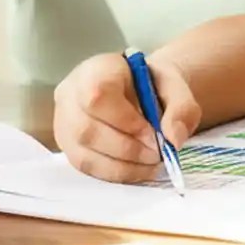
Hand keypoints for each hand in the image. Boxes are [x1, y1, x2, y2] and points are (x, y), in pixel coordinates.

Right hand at [53, 52, 200, 182]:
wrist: (141, 92)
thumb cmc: (153, 87)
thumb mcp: (175, 87)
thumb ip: (181, 108)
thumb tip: (174, 139)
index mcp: (96, 70)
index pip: (97, 96)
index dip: (125, 121)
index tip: (153, 134)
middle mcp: (70, 95)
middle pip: (87, 130)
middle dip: (127, 149)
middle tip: (158, 154)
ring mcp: (63, 123)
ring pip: (84, 154)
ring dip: (123, 166)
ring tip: (152, 163)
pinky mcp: (68, 147)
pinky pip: (86, 168)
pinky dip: (117, 174)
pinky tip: (140, 170)